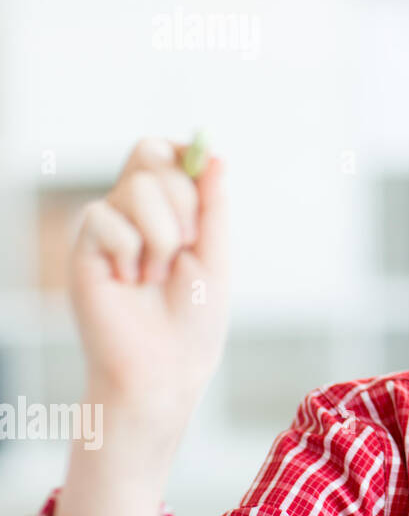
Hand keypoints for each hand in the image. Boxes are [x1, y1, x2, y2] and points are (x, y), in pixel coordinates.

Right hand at [67, 137, 231, 421]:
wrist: (166, 364)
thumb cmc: (194, 315)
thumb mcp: (215, 253)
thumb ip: (213, 204)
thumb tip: (216, 156)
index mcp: (169, 207)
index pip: (163, 151)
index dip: (183, 151)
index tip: (205, 170)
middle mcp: (134, 210)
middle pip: (150, 155)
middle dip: (183, 199)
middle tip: (187, 245)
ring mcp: (108, 226)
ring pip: (136, 187)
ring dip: (162, 235)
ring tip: (157, 274)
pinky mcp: (84, 246)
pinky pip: (106, 219)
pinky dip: (131, 253)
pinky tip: (128, 282)